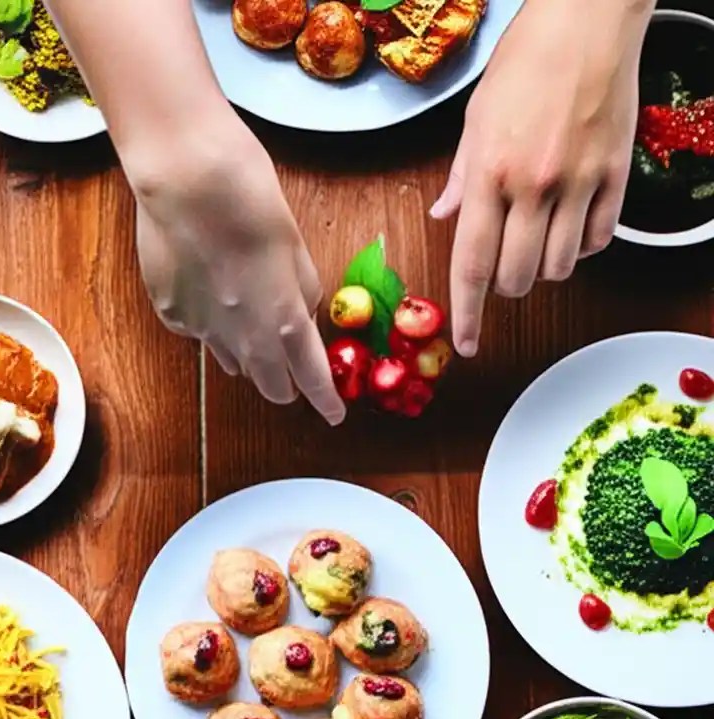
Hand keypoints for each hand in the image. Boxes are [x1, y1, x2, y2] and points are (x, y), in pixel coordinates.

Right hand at [126, 116, 346, 423]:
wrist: (186, 178)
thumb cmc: (250, 197)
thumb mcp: (295, 245)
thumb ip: (301, 288)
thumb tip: (298, 311)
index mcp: (283, 318)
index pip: (310, 376)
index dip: (325, 399)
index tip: (333, 413)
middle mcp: (241, 335)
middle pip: (266, 382)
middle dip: (283, 382)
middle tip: (290, 373)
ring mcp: (199, 327)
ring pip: (228, 356)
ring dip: (245, 349)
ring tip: (245, 316)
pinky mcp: (167, 311)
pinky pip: (194, 329)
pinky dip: (207, 319)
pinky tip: (205, 284)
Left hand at [431, 0, 650, 356]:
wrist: (587, 25)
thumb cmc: (524, 64)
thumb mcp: (475, 119)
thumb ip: (462, 177)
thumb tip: (446, 217)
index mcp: (489, 174)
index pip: (472, 263)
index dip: (467, 312)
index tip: (467, 343)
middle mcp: (533, 186)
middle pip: (517, 276)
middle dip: (505, 288)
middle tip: (500, 274)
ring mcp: (579, 183)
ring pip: (559, 266)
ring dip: (542, 269)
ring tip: (534, 242)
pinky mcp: (616, 176)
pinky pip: (598, 239)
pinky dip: (582, 248)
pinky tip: (570, 228)